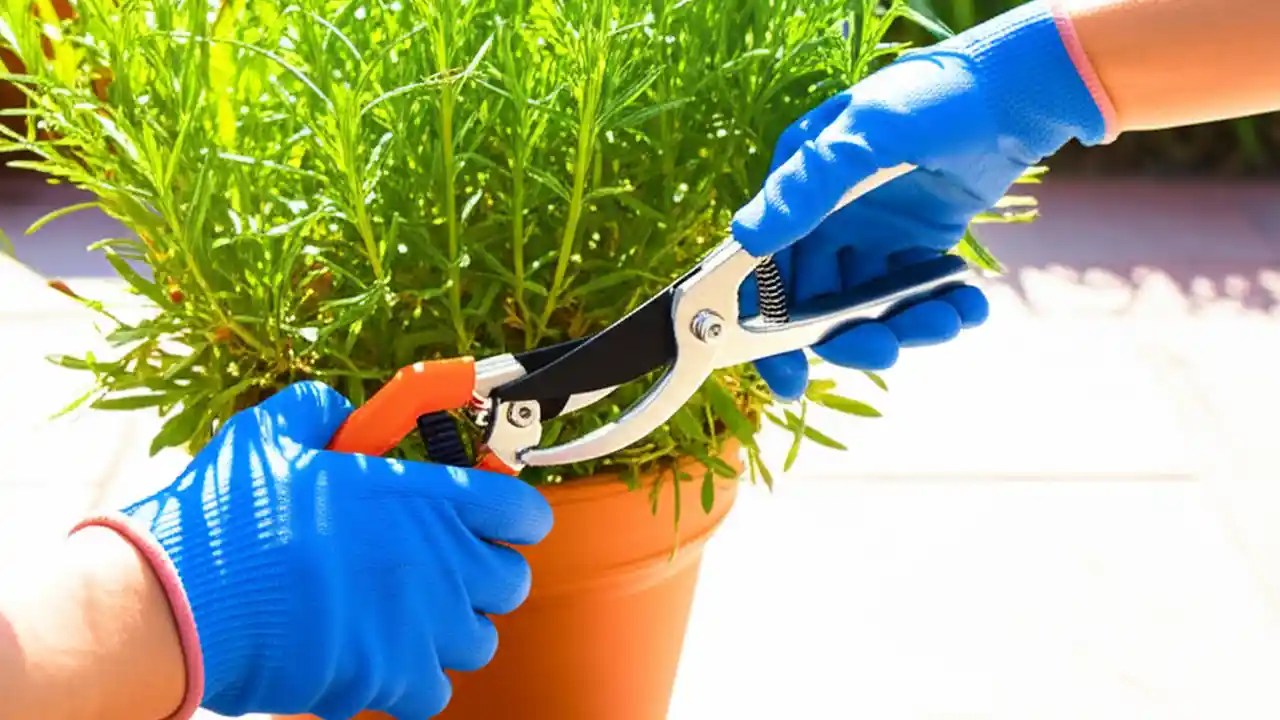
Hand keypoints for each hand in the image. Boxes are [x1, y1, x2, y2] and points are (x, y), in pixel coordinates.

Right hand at [76, 381, 552, 718]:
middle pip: (511, 581)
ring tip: (405, 618)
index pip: (523, 511)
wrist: (185, 600)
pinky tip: (377, 660)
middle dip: (484, 576)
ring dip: (451, 630)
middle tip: (440, 570)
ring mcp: (424, 626)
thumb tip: (339, 414)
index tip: (492, 520)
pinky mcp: (392, 679)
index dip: (512, 516)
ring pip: (479, 640)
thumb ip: (320, 414)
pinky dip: (413, 682)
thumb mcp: (272, 434)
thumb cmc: (233, 515)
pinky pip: (434, 691)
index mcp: (428, 497)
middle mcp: (442, 561)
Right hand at [731, 0, 1108, 398]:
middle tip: (883, 352)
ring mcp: (872, 233)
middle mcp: (826, 215)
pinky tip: (968, 306)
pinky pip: (915, 295)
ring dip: (903, 326)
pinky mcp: (917, 244)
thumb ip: (809, 187)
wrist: (1018, 91)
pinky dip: (940, 310)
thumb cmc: (934, 99)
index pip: (764, 269)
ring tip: (947, 321)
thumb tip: (747, 238)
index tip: (787, 381)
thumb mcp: (866, 136)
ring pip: (868, 306)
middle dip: (847, 335)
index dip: (765, 331)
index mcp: (798, 187)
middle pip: (816, 302)